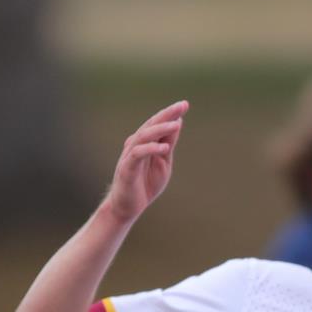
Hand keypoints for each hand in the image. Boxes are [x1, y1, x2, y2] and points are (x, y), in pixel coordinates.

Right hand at [102, 101, 188, 224]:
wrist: (128, 206)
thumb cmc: (145, 184)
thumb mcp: (163, 163)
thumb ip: (168, 145)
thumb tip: (177, 124)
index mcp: (145, 142)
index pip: (158, 124)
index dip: (170, 113)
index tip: (185, 104)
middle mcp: (135, 144)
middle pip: (151, 124)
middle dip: (166, 114)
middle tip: (181, 106)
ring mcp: (130, 155)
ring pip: (144, 136)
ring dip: (160, 129)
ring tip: (176, 125)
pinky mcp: (126, 167)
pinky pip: (138, 154)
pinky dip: (150, 149)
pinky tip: (164, 148)